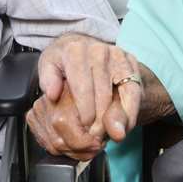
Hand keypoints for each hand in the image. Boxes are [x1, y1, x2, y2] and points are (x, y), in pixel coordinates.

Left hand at [26, 34, 142, 159]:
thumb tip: (53, 94)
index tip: (83, 129)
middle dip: (100, 121)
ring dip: (117, 120)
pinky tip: (122, 127)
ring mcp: (116, 55)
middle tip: (94, 136)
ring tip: (108, 134)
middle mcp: (98, 50)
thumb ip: (48, 80)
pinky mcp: (130, 61)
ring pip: (122, 95)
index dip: (85, 114)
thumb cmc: (64, 60)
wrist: (84, 45)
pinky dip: (130, 114)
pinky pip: (135, 92)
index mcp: (75, 51)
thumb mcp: (49, 66)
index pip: (83, 89)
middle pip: (104, 95)